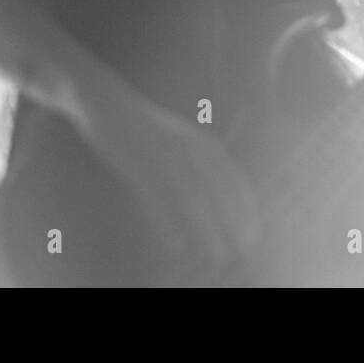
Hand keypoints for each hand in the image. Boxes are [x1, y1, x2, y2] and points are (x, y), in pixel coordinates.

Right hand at [84, 93, 261, 261]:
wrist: (111, 107)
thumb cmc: (148, 130)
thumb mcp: (183, 140)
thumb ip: (203, 162)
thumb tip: (222, 196)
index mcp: (203, 143)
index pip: (234, 181)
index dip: (246, 210)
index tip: (252, 235)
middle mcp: (190, 148)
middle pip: (218, 193)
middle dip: (232, 224)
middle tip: (240, 251)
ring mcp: (164, 156)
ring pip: (192, 199)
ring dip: (207, 230)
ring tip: (217, 255)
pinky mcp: (139, 165)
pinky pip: (159, 201)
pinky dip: (171, 225)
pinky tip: (178, 246)